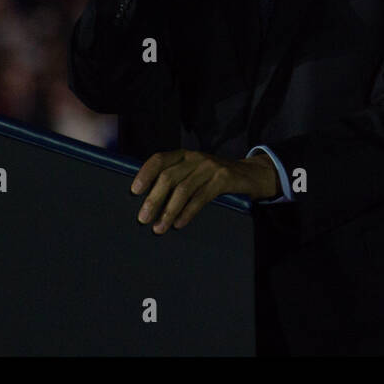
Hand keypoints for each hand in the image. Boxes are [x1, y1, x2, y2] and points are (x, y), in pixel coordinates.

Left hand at [131, 150, 279, 233]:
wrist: (249, 175)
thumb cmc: (214, 178)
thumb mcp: (194, 173)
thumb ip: (176, 179)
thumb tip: (147, 201)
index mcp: (184, 155)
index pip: (159, 159)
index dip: (145, 174)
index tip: (135, 191)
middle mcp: (195, 157)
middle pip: (168, 177)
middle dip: (153, 199)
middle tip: (143, 218)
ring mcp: (210, 167)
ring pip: (183, 189)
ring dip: (169, 211)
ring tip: (159, 228)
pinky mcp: (223, 178)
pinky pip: (201, 197)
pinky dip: (187, 212)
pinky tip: (179, 223)